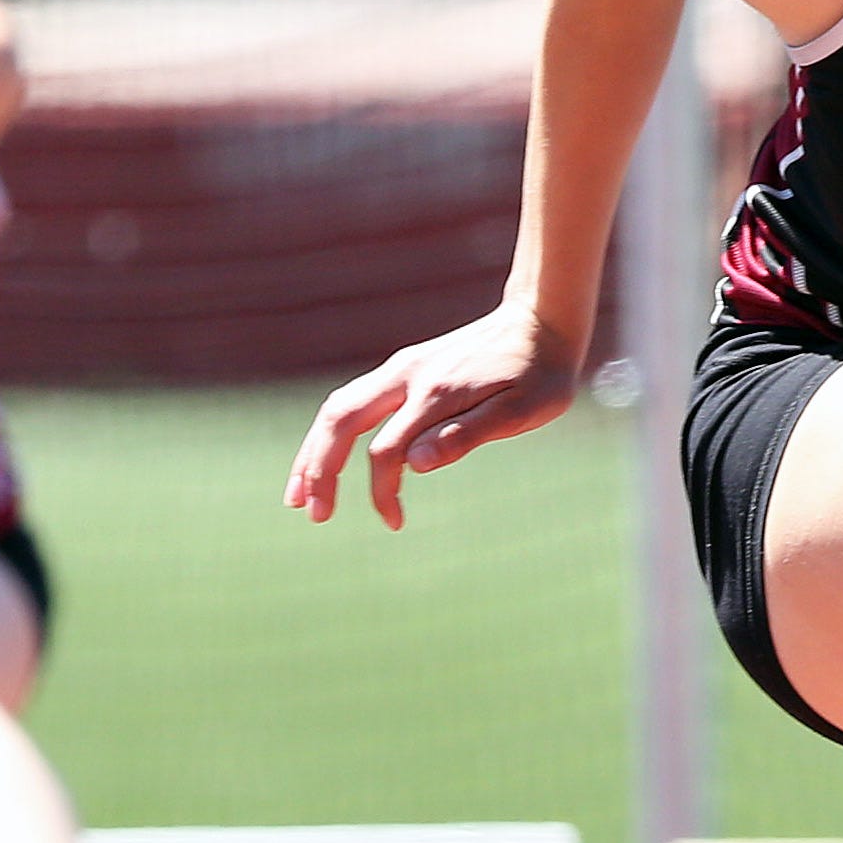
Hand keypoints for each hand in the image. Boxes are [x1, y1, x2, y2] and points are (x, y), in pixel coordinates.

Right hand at [286, 306, 578, 527]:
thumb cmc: (539, 374)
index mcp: (434, 393)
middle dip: (318, 469)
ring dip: (315, 450)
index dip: (382, 492)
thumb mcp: (521, 412)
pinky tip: (329, 455)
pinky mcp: (406, 368)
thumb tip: (414, 465)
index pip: (386, 451)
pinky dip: (332, 432)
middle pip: (341, 421)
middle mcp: (408, 375)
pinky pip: (354, 400)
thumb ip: (467, 436)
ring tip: (299, 491)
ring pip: (339, 408)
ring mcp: (403, 368)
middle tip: (310, 513)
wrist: (542, 320)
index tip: (394, 523)